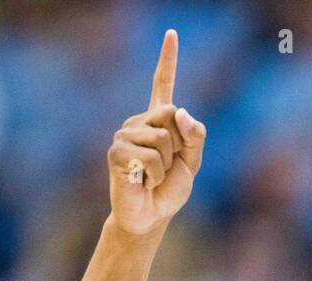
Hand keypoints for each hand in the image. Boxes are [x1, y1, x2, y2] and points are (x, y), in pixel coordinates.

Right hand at [107, 29, 206, 234]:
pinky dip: (154, 175)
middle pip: (172, 115)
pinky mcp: (117, 151)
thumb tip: (179, 110)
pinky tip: (143, 182)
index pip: (162, 85)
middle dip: (179, 146)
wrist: (150, 216)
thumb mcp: (191, 163)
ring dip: (166, 165)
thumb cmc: (169, 190)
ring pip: (163, 139)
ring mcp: (125, 134)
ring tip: (153, 176)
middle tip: (166, 167)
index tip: (171, 33)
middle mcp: (139, 122)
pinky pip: (150, 157)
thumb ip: (194, 136)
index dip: (167, 59)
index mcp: (158, 121)